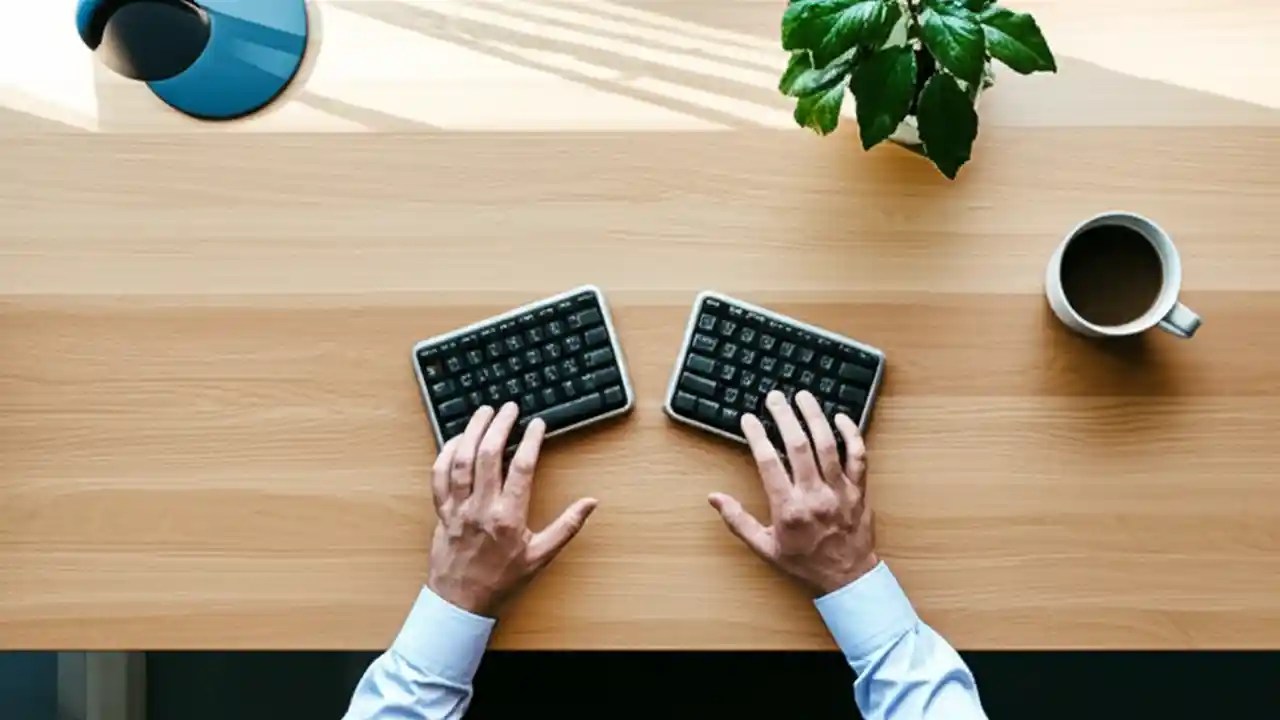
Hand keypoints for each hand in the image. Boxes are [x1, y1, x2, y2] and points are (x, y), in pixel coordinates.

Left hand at [426, 402, 597, 615]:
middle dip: (499, 426)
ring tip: (483, 413)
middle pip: (488, 456)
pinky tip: (456, 441)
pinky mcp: (441, 511)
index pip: (521, 468)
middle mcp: (481, 508)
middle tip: (509, 408)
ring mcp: (458, 508)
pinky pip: (439, 476)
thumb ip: (567, 527)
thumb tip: (590, 503)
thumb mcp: (541, 557)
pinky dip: (446, 454)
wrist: (461, 603)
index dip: (530, 441)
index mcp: (508, 518)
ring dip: (471, 432)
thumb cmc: (501, 582)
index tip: (537, 425)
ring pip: (461, 460)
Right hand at [709, 390, 877, 596]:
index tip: (747, 419)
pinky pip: (858, 456)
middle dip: (784, 416)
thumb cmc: (804, 563)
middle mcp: (814, 495)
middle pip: (798, 446)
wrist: (847, 578)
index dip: (756, 436)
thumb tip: (714, 498)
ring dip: (815, 417)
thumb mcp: (764, 547)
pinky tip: (841, 418)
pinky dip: (852, 434)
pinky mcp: (859, 490)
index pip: (768, 462)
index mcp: (788, 509)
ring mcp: (839, 490)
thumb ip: (738, 521)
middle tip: (774, 397)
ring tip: (804, 396)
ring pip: (828, 445)